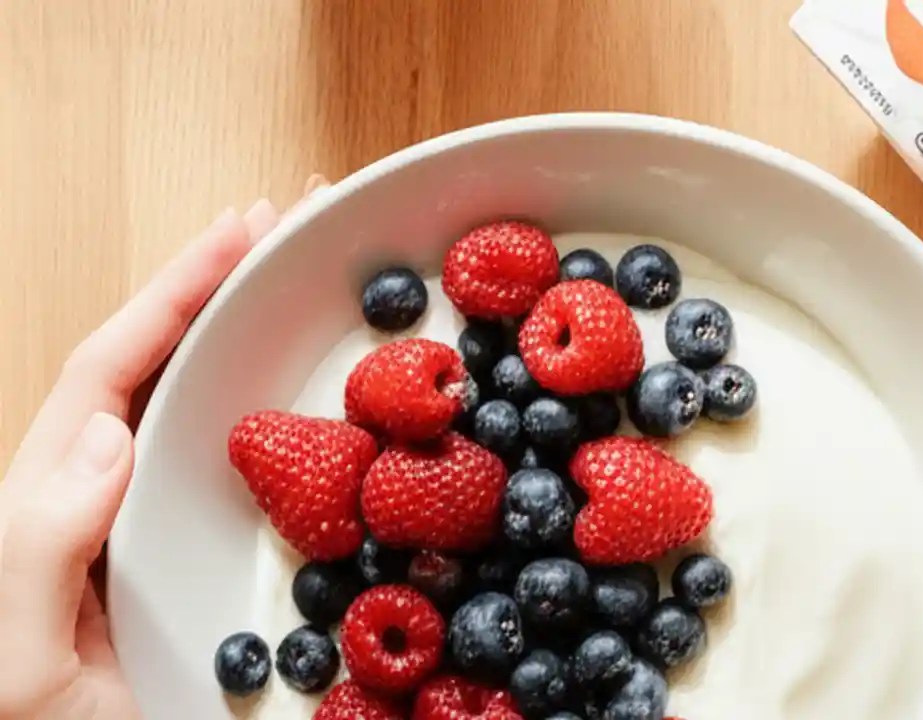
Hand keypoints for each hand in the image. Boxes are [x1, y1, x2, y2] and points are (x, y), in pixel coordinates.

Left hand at [0, 196, 292, 717]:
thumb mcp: (19, 658)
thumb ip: (40, 548)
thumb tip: (110, 437)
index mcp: (59, 498)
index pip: (116, 367)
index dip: (177, 289)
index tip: (241, 228)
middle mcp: (112, 492)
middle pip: (166, 360)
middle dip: (223, 279)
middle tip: (289, 217)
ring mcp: (161, 518)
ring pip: (208, 402)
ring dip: (256, 330)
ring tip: (308, 271)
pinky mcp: (205, 552)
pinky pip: (251, 468)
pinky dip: (288, 418)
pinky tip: (326, 399)